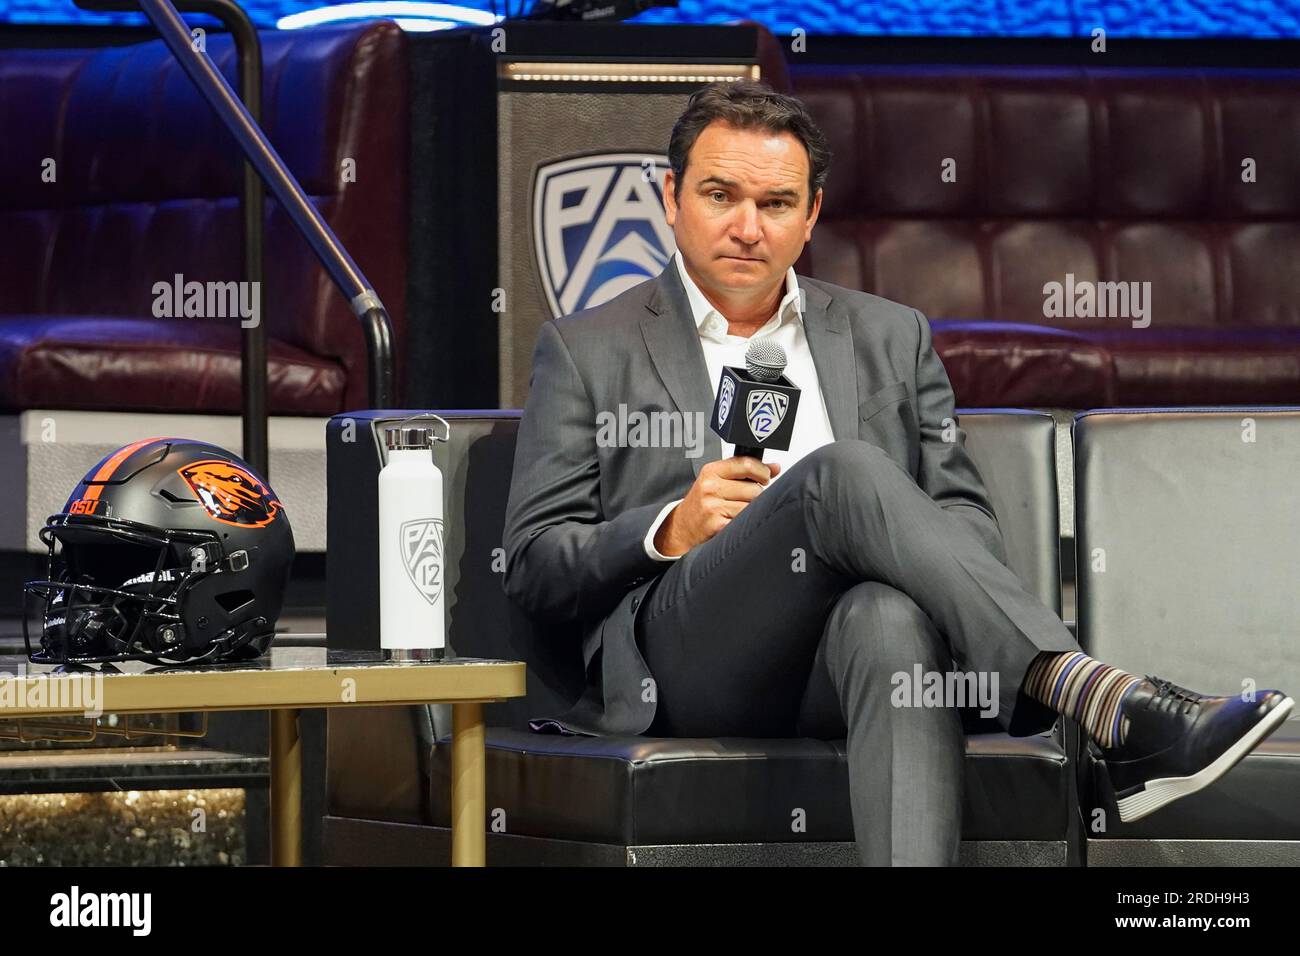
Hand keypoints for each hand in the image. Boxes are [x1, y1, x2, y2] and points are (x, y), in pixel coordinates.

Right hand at [653, 456, 780, 556]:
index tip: (765, 477)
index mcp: (711, 471)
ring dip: (750, 510)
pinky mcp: (718, 524)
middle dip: (755, 495)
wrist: (682, 526)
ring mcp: (713, 506)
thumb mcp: (718, 481)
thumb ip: (745, 472)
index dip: (762, 471)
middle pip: (754, 488)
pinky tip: (733, 521)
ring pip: (752, 506)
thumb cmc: (702, 503)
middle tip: (744, 500)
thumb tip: (775, 467)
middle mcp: (710, 487)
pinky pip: (744, 521)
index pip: (746, 464)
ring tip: (737, 511)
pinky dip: (743, 523)